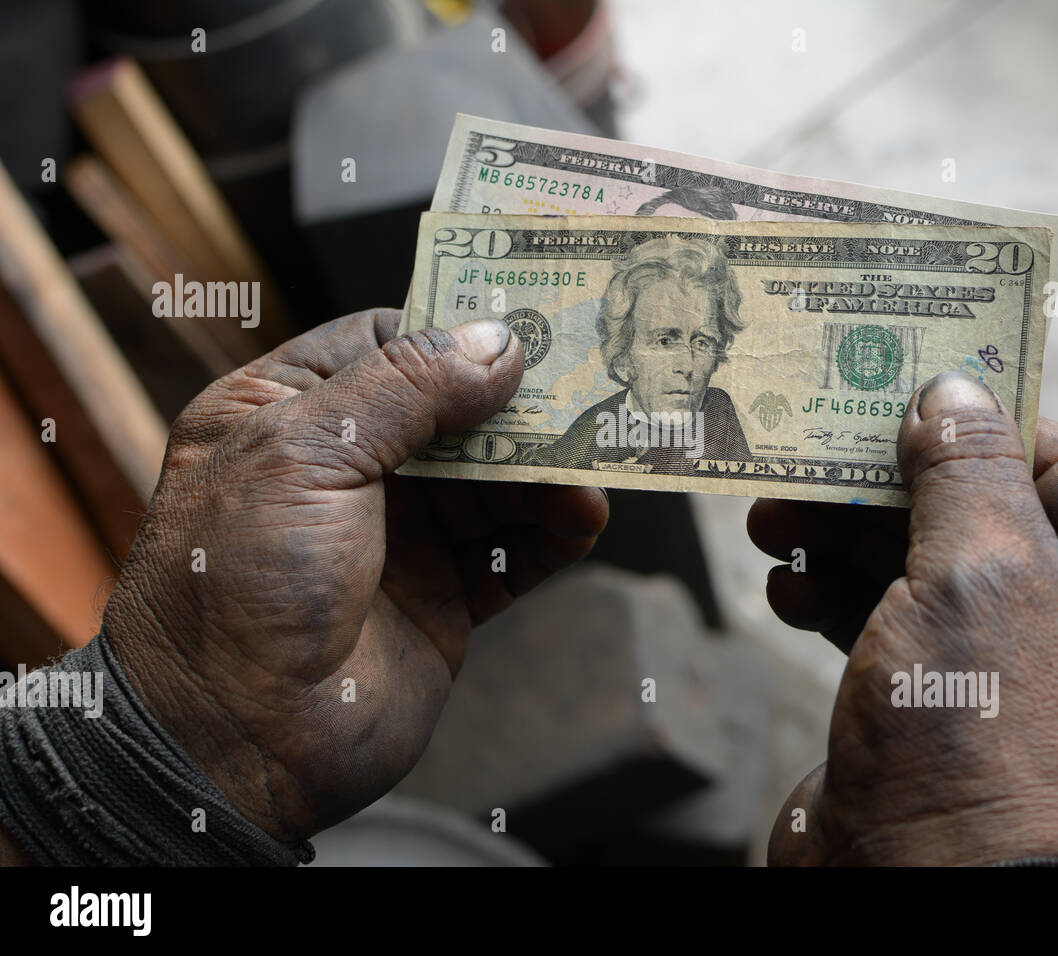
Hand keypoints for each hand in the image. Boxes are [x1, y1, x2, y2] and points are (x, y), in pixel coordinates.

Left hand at [100, 309, 607, 843]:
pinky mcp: (440, 598)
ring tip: (590, 465)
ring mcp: (396, 537)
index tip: (526, 320)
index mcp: (286, 414)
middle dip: (517, 403)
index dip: (452, 331)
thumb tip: (498, 344)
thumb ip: (405, 388)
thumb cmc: (238, 580)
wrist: (236, 742)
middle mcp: (345, 470)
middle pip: (454, 413)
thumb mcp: (305, 452)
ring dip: (544, 471)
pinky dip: (552, 532)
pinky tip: (583, 518)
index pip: (384, 343)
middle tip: (586, 385)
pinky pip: (511, 552)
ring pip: (492, 482)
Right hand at [749, 371, 1057, 865]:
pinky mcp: (927, 697)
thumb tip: (954, 387)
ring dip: (839, 535)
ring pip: (916, 564)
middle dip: (885, 483)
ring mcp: (996, 667)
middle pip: (975, 512)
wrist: (909, 885)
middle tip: (814, 451)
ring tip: (773, 518)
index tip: (909, 385)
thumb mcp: (977, 572)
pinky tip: (784, 590)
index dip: (989, 420)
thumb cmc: (972, 730)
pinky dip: (829, 596)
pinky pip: (881, 619)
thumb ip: (967, 468)